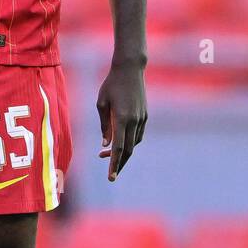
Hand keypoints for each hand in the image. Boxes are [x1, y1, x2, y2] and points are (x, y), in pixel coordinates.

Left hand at [96, 59, 146, 180]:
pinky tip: (120, 143)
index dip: (114, 164)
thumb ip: (104, 126)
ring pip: (134, 143)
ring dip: (123, 152)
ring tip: (107, 154)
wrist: (130, 69)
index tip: (111, 178)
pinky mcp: (145, 116)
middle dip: (119, 163)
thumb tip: (106, 145)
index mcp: (122, 118)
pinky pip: (138, 135)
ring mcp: (142, 119)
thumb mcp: (101, 104)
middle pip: (128, 150)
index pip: (118, 148)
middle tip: (110, 173)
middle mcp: (134, 121)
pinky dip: (130, 142)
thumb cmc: (111, 84)